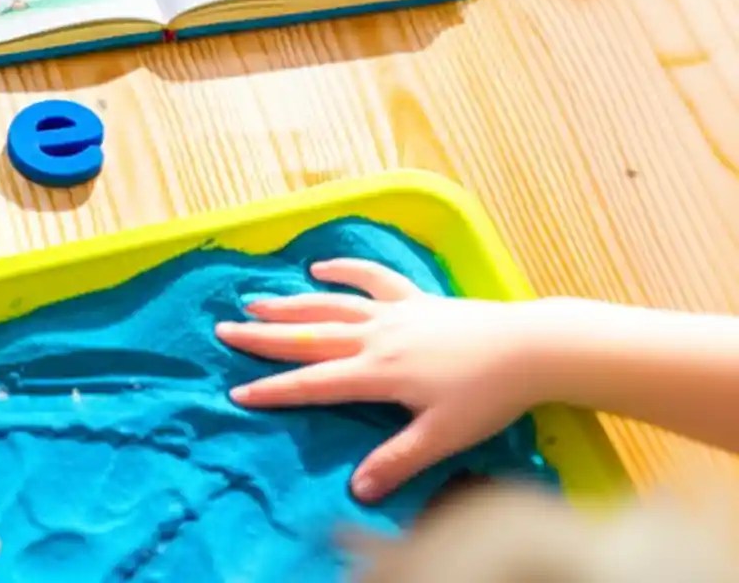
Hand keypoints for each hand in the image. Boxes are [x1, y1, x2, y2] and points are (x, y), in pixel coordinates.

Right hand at [216, 259, 544, 503]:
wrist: (530, 347)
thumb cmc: (488, 395)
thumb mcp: (441, 437)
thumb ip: (397, 460)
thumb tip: (356, 488)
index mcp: (377, 372)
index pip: (313, 383)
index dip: (273, 389)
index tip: (237, 392)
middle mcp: (376, 337)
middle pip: (308, 336)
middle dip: (263, 336)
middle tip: (224, 330)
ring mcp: (394, 313)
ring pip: (330, 305)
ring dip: (290, 303)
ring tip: (255, 300)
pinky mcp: (415, 298)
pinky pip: (373, 278)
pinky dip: (345, 270)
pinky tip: (321, 267)